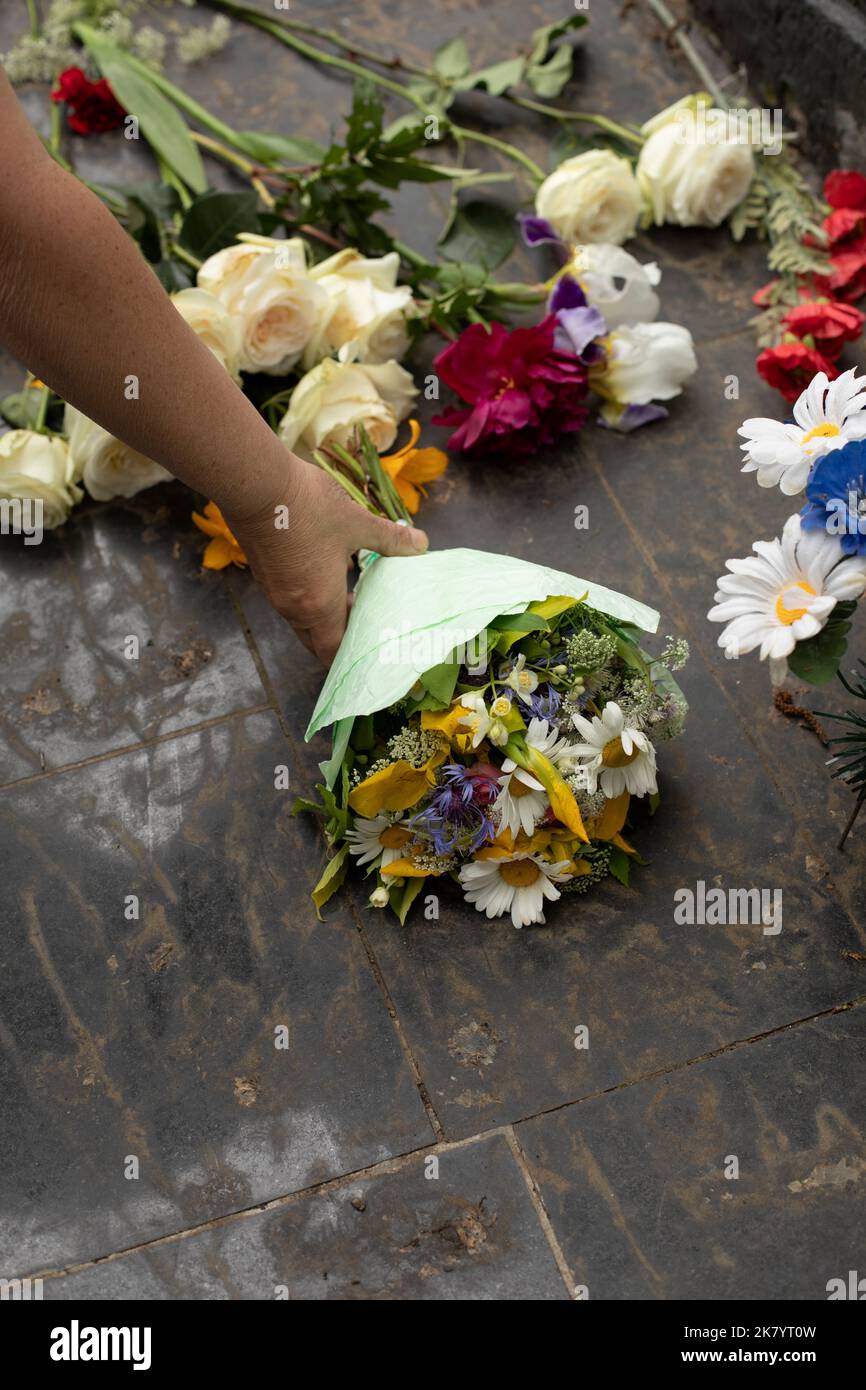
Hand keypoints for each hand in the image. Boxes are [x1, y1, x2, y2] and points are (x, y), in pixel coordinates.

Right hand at [226, 454, 428, 664]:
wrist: (256, 485)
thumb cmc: (310, 509)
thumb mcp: (357, 523)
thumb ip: (390, 539)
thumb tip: (422, 544)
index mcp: (319, 605)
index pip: (332, 650)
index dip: (350, 653)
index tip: (368, 645)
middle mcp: (293, 607)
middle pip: (315, 639)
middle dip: (339, 636)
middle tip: (363, 620)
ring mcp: (274, 592)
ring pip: (301, 620)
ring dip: (323, 615)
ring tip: (350, 594)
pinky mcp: (263, 574)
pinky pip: (288, 600)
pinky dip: (307, 597)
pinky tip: (324, 571)